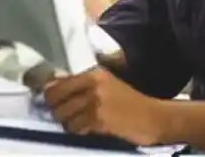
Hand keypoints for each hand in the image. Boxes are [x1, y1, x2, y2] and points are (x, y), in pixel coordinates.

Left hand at [44, 67, 166, 145]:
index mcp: (93, 75)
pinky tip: (86, 129)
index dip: (49, 93)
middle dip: (55, 108)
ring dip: (66, 121)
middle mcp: (92, 85)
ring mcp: (96, 103)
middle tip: (61, 114)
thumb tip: (52, 84)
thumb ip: (81, 84)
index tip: (49, 100)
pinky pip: (76, 127)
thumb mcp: (107, 85)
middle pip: (55, 97)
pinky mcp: (100, 120)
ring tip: (75, 123)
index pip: (58, 82)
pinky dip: (77, 130)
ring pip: (63, 114)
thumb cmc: (130, 102)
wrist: (155, 118)